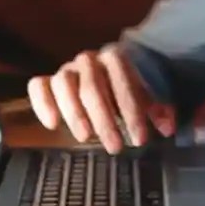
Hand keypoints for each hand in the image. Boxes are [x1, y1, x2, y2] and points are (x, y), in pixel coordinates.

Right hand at [27, 45, 175, 152]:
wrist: (102, 74)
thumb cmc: (124, 91)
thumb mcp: (143, 98)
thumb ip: (156, 110)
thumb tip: (167, 129)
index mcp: (115, 58)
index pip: (124, 80)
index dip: (132, 110)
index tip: (139, 138)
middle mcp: (89, 60)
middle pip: (93, 87)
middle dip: (105, 120)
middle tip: (115, 147)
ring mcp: (66, 69)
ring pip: (64, 84)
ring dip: (74, 112)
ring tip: (85, 137)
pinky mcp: (47, 81)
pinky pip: (38, 86)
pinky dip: (42, 103)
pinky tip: (52, 124)